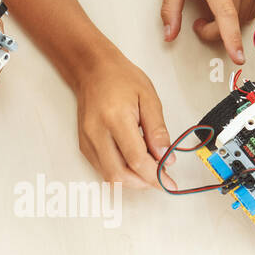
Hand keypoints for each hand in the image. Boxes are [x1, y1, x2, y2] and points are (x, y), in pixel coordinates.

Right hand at [72, 50, 170, 187]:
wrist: (93, 71)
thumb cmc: (121, 79)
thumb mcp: (149, 98)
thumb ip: (158, 130)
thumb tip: (166, 157)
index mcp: (115, 118)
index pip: (136, 159)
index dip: (155, 175)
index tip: (170, 183)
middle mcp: (97, 133)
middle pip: (120, 174)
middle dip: (144, 182)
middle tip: (161, 177)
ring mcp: (88, 141)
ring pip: (110, 176)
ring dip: (133, 180)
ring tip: (149, 169)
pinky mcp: (84, 146)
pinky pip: (103, 170)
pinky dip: (121, 172)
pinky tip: (133, 163)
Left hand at [161, 0, 254, 64]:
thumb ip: (170, 8)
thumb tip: (169, 35)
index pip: (225, 13)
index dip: (230, 38)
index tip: (237, 56)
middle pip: (230, 22)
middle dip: (214, 30)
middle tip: (201, 20)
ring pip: (242, 19)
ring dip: (228, 21)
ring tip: (217, 2)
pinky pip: (253, 10)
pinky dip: (241, 11)